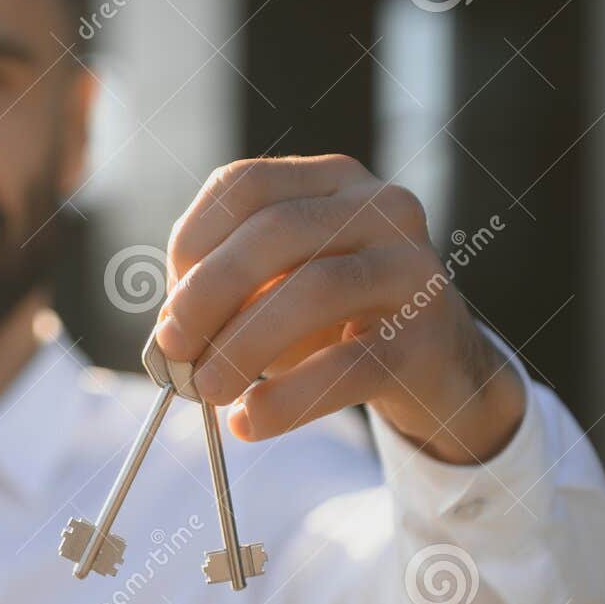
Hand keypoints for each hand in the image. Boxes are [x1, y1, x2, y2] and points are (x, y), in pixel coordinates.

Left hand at [152, 154, 525, 463]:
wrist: (436, 369)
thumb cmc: (339, 321)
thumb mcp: (278, 291)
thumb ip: (226, 297)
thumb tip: (168, 335)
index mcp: (331, 181)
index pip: (245, 185)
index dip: (192, 241)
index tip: (167, 300)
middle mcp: (379, 207)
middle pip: (275, 232)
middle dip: (208, 294)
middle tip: (172, 349)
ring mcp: (412, 268)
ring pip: (315, 291)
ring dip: (242, 345)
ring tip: (206, 390)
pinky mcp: (425, 338)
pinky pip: (347, 367)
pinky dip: (287, 401)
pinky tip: (248, 421)